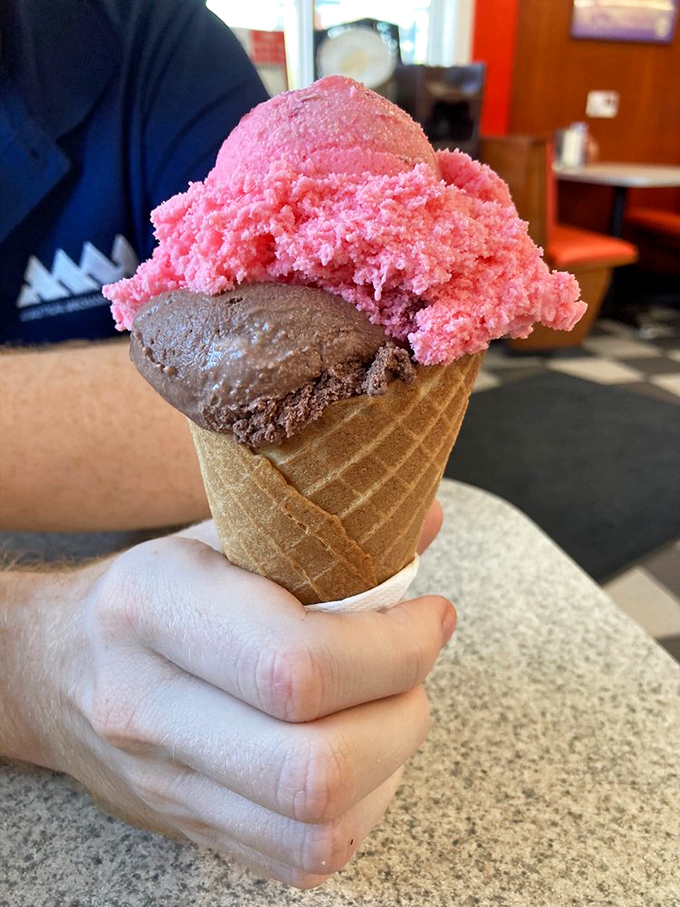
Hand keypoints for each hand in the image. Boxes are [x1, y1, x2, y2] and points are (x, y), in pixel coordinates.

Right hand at [10, 501, 451, 888]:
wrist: (50, 670)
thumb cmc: (152, 591)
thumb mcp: (217, 533)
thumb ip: (318, 528)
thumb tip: (425, 517)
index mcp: (155, 606)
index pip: (296, 663)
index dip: (394, 648)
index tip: (431, 617)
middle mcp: (149, 708)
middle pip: (314, 767)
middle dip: (403, 715)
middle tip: (414, 668)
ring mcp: (165, 785)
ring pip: (319, 828)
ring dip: (392, 766)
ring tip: (392, 706)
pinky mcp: (192, 831)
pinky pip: (305, 857)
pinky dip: (364, 806)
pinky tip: (363, 752)